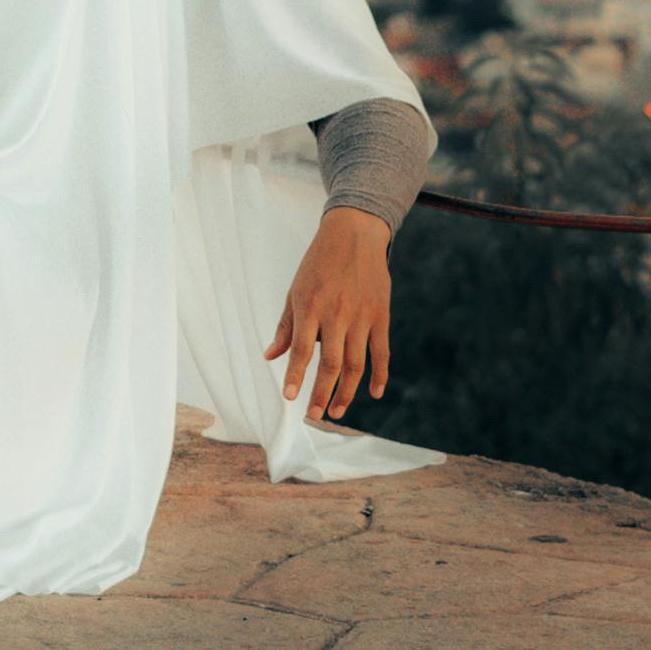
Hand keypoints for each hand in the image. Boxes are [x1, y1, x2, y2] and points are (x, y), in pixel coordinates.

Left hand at [269, 206, 391, 424]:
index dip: (296, 376)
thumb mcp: (295, 290)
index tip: (290, 398)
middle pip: (331, 364)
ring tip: (337, 411)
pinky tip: (373, 393)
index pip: (301, 349)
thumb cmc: (318, 264)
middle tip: (314, 415)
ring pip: (356, 364)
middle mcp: (336, 314)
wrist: (354, 234)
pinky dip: (379, 375)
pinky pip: (381, 352)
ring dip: (347, 392)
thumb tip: (269, 357)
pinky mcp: (380, 316)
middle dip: (322, 393)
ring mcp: (361, 316)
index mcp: (310, 306)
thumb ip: (285, 327)